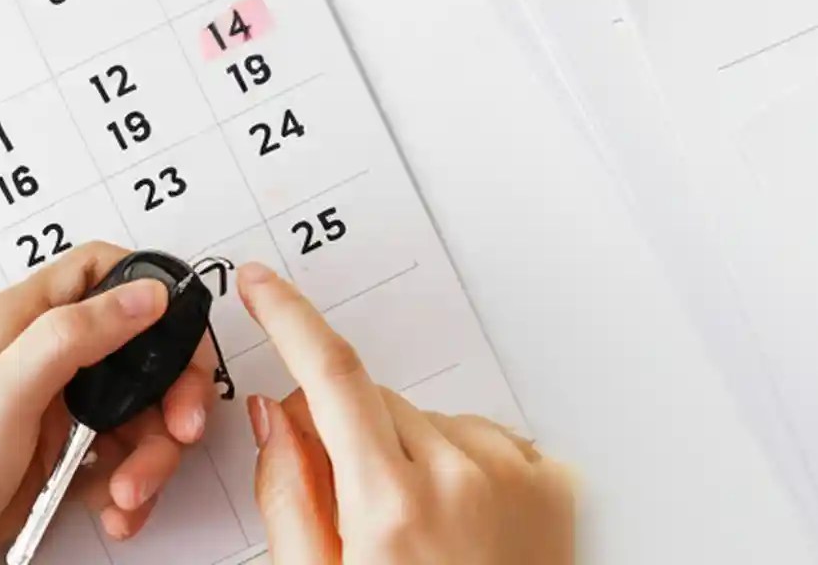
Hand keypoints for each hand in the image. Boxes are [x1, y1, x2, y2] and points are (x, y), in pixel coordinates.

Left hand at [0, 242, 221, 564]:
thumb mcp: (4, 392)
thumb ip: (74, 334)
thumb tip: (145, 292)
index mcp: (22, 323)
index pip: (99, 272)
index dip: (148, 290)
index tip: (180, 333)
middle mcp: (44, 359)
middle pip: (138, 350)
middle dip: (170, 392)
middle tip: (181, 428)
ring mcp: (56, 410)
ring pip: (139, 411)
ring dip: (151, 454)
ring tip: (129, 490)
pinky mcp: (63, 457)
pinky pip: (123, 458)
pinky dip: (132, 485)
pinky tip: (116, 506)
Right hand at [237, 264, 576, 564]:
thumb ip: (291, 494)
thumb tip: (277, 415)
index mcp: (392, 507)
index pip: (330, 375)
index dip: (289, 317)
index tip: (264, 287)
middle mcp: (462, 476)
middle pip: (374, 399)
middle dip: (348, 431)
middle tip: (355, 506)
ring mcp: (516, 474)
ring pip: (429, 417)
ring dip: (410, 452)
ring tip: (421, 531)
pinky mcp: (553, 480)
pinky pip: (483, 436)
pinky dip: (462, 463)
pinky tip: (461, 523)